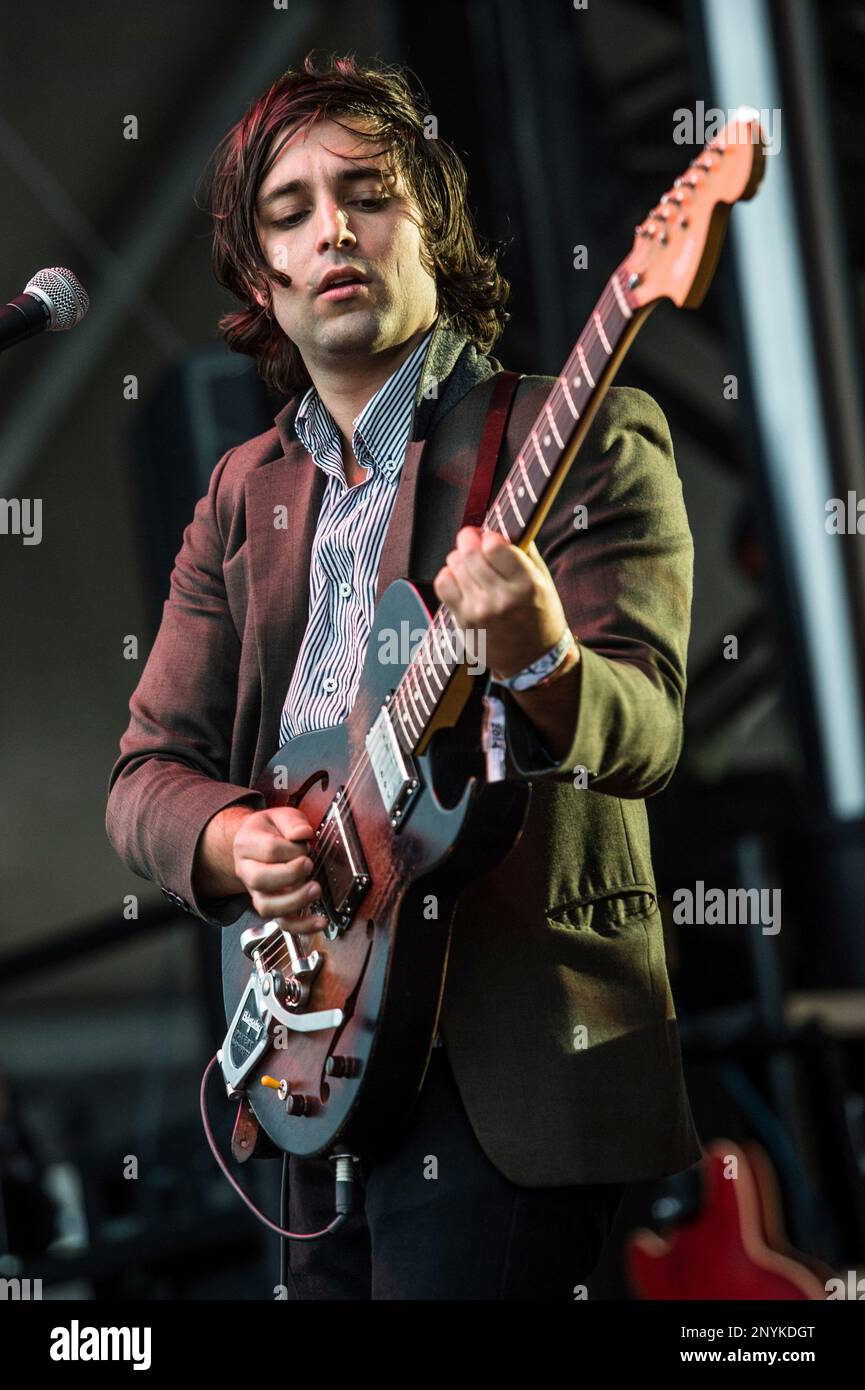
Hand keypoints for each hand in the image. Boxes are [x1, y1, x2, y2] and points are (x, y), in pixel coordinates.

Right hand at [232, 806, 327, 934]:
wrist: (255, 842)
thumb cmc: (270, 830)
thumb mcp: (280, 815)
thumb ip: (292, 822)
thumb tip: (302, 834)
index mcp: (247, 844)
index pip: (269, 849)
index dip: (292, 849)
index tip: (305, 846)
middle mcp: (246, 871)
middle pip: (260, 880)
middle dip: (290, 874)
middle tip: (309, 865)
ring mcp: (256, 892)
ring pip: (267, 907)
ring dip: (294, 901)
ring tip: (315, 889)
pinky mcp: (270, 906)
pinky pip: (282, 923)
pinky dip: (302, 926)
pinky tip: (319, 921)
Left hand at [432, 526, 569, 678]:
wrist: (533, 661)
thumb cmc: (540, 616)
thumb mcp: (543, 581)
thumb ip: (525, 551)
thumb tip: (502, 523)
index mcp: (526, 585)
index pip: (494, 545)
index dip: (489, 536)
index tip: (491, 538)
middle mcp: (501, 598)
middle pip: (470, 552)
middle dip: (469, 539)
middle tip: (472, 539)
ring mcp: (479, 611)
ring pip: (454, 565)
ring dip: (459, 557)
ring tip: (469, 562)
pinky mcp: (463, 620)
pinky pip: (443, 584)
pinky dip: (448, 575)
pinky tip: (459, 578)